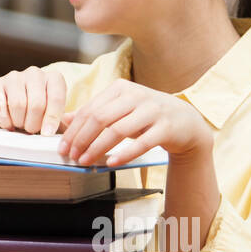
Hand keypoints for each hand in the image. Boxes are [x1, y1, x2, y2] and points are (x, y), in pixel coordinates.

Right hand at [0, 66, 66, 134]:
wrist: (10, 113)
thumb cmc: (37, 116)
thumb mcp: (53, 118)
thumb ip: (64, 124)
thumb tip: (71, 131)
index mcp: (54, 79)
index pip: (56, 97)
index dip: (52, 118)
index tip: (47, 133)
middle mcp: (35, 73)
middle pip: (37, 103)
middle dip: (34, 123)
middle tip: (32, 130)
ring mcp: (14, 76)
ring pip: (18, 104)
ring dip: (19, 122)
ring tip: (20, 125)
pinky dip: (4, 119)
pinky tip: (7, 124)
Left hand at [57, 79, 211, 166]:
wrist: (186, 122)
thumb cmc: (147, 116)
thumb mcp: (120, 109)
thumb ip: (94, 112)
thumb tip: (65, 119)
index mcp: (121, 88)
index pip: (90, 109)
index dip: (74, 130)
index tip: (64, 147)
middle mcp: (136, 95)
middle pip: (100, 118)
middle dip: (82, 139)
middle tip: (72, 156)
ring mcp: (153, 110)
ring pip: (118, 130)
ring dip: (98, 148)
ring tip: (86, 161)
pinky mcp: (166, 127)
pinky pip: (142, 143)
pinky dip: (125, 154)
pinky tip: (112, 163)